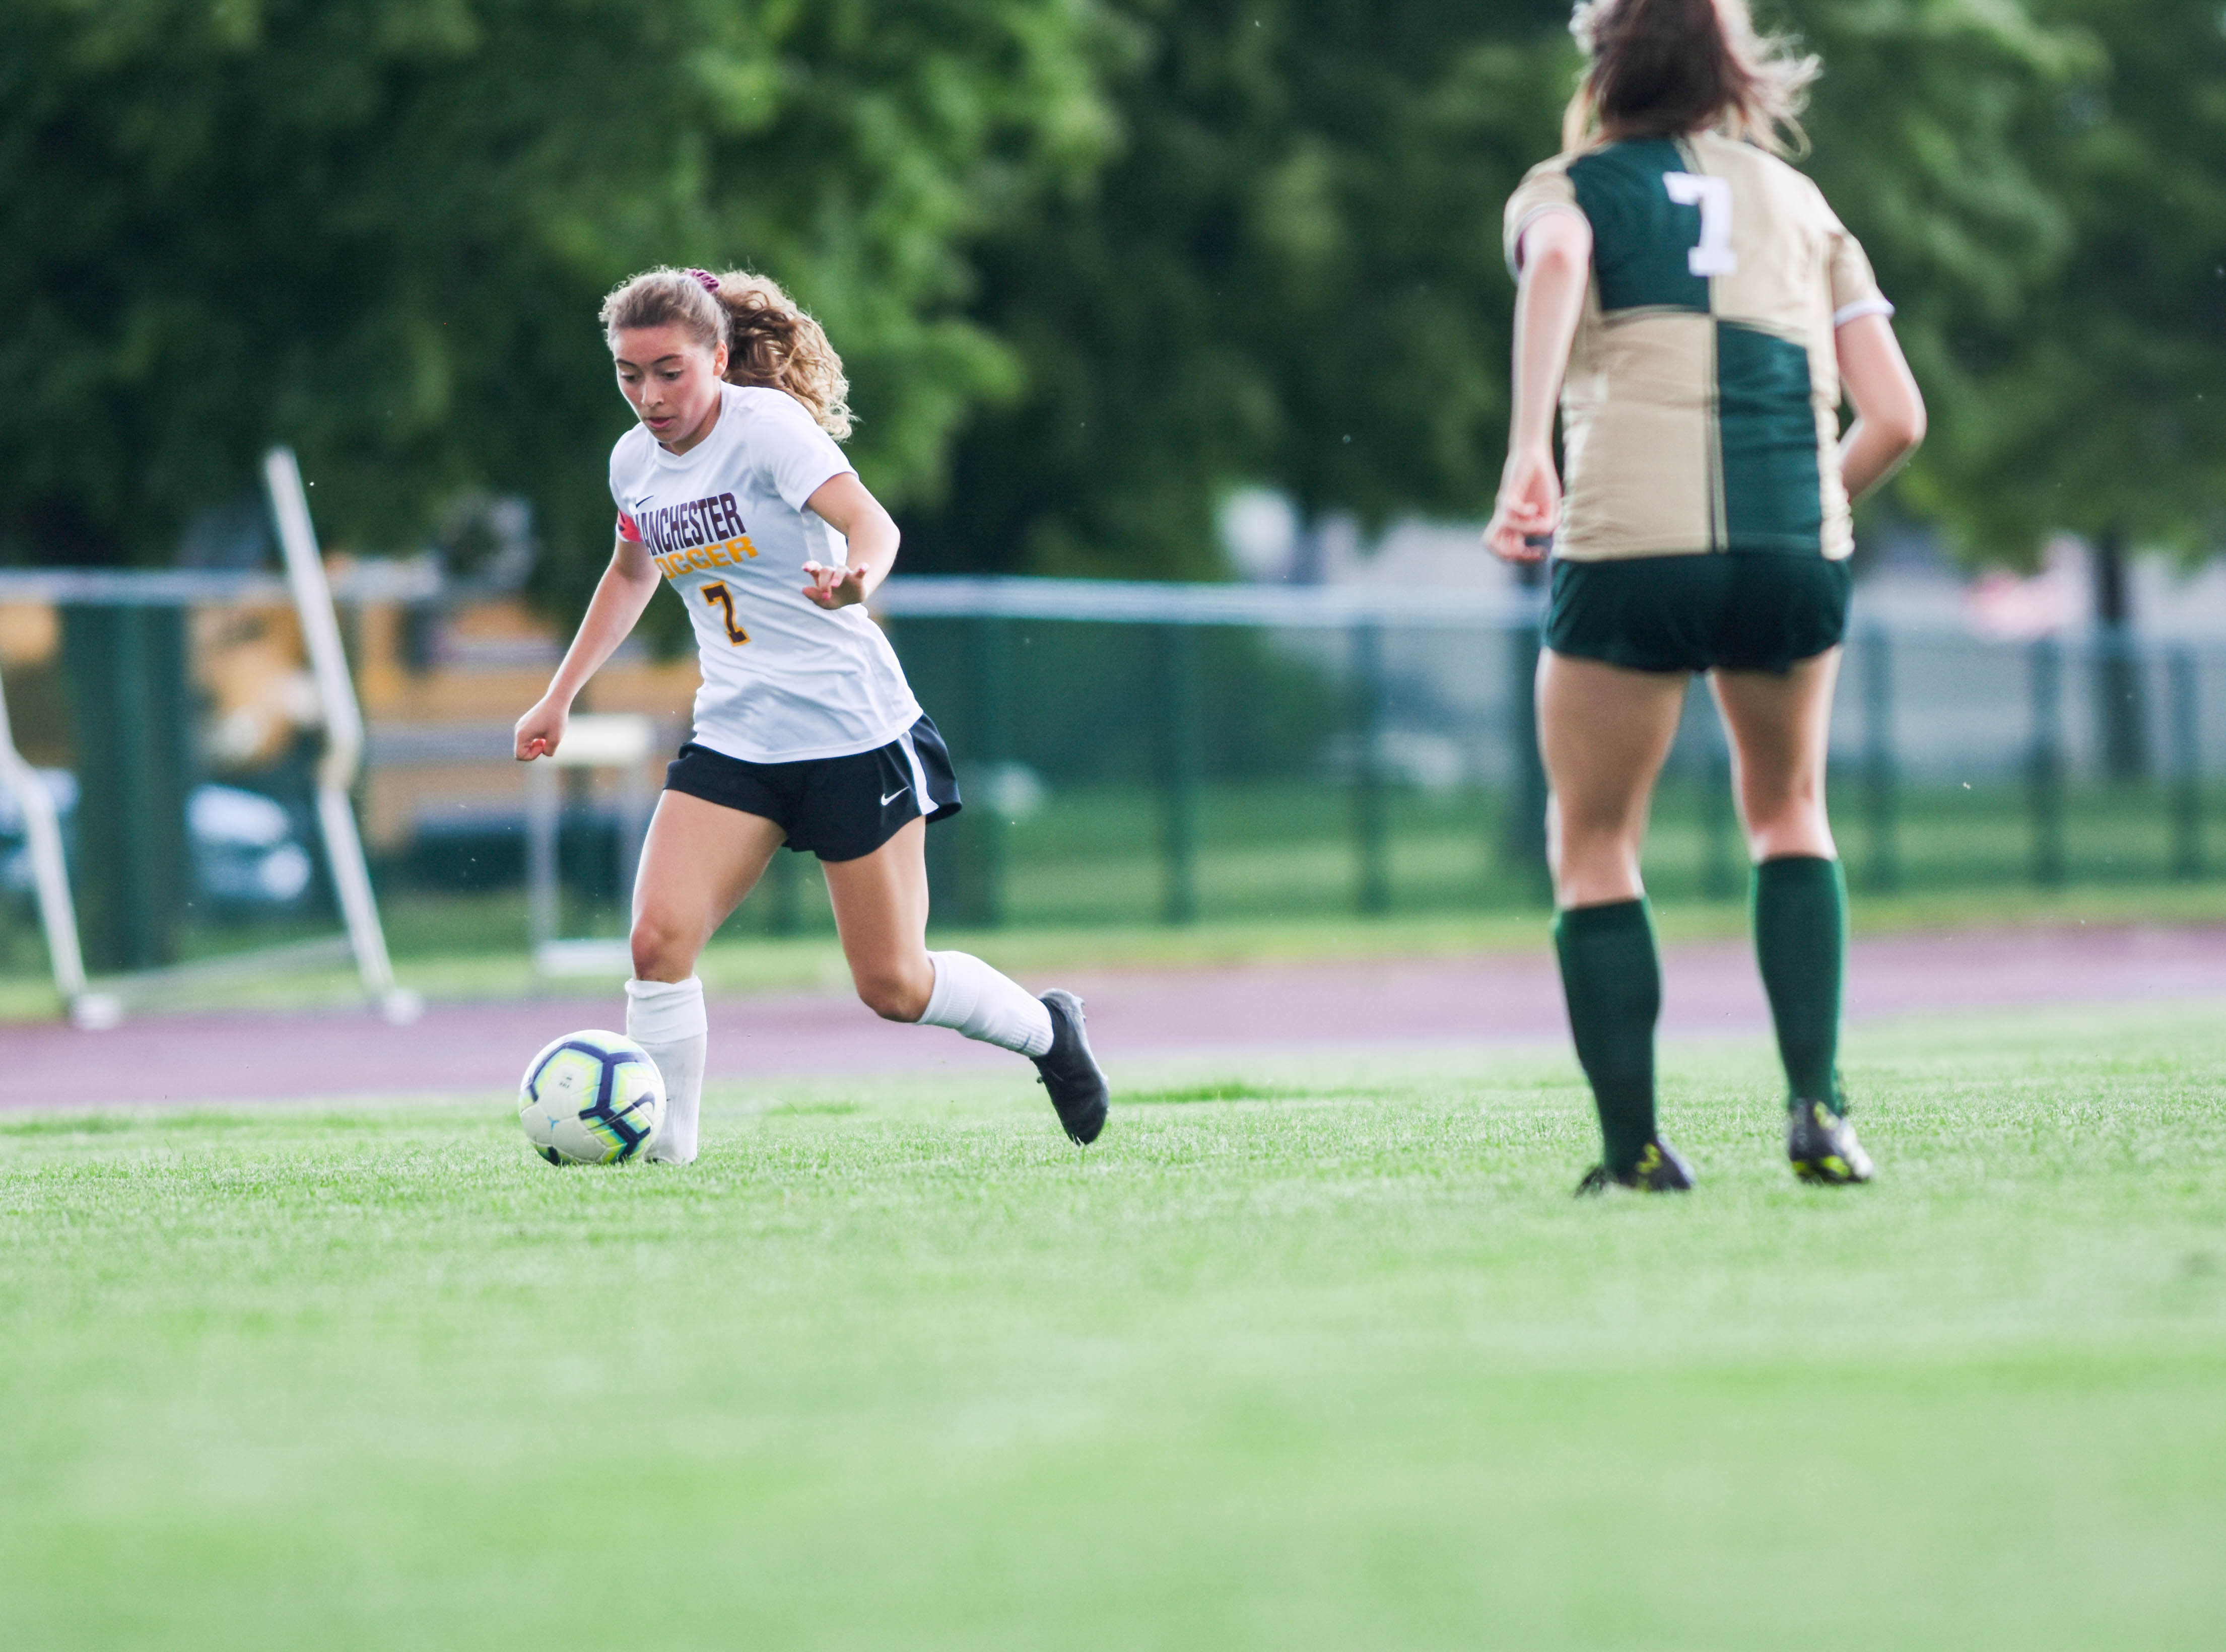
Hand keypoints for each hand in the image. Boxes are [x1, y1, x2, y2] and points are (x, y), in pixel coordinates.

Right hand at [515, 695, 567, 760]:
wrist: (556, 700)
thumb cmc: (556, 719)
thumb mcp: (555, 739)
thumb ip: (548, 751)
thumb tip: (543, 752)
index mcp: (522, 734)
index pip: (520, 756)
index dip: (532, 756)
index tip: (543, 746)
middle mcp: (518, 729)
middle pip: (521, 750)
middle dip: (534, 751)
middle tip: (546, 742)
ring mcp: (521, 725)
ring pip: (524, 744)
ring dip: (535, 745)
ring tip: (546, 737)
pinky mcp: (526, 722)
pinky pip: (527, 737)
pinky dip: (535, 739)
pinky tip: (545, 732)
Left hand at [801, 561, 867, 608]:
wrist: (852, 599)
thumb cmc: (834, 598)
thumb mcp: (823, 602)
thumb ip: (813, 596)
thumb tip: (804, 589)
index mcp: (822, 576)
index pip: (815, 567)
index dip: (810, 566)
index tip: (804, 568)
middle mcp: (833, 572)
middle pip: (826, 570)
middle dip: (824, 583)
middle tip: (825, 596)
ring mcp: (846, 573)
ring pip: (841, 570)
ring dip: (837, 577)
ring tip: (834, 586)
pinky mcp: (857, 578)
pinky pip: (861, 570)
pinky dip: (862, 568)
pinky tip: (864, 567)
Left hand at [1484, 445, 1561, 562]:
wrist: (1533, 457)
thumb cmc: (1541, 483)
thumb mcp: (1550, 508)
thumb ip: (1549, 524)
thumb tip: (1544, 534)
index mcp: (1515, 526)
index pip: (1509, 551)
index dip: (1525, 559)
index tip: (1542, 553)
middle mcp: (1506, 519)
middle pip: (1496, 547)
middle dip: (1517, 555)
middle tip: (1536, 550)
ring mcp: (1505, 508)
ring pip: (1501, 533)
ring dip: (1524, 531)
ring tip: (1537, 518)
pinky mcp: (1507, 494)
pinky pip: (1510, 511)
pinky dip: (1524, 513)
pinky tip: (1534, 507)